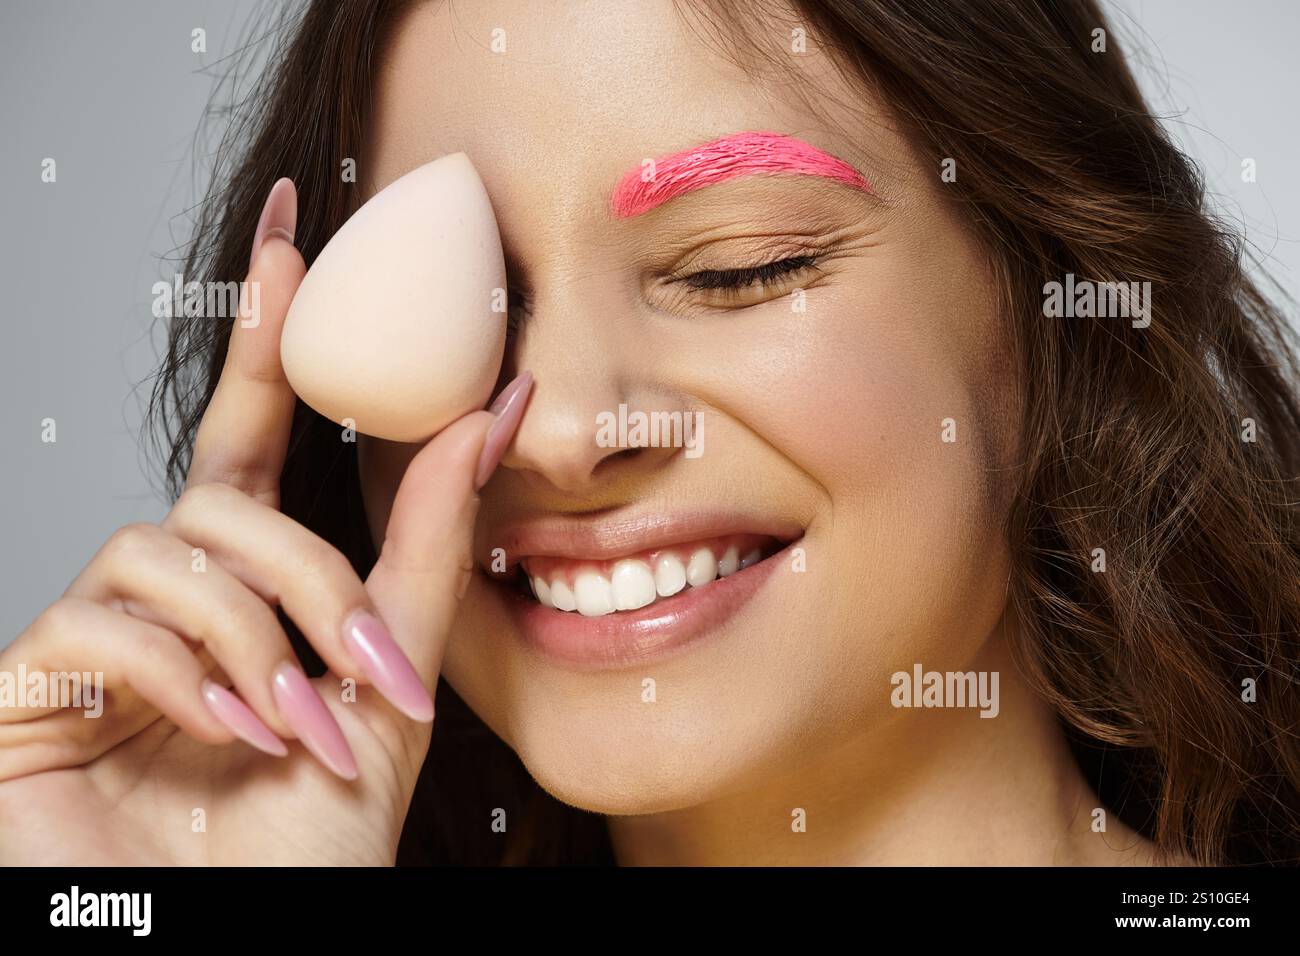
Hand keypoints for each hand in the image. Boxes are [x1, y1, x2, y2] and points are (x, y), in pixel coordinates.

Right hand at [0, 179, 530, 863]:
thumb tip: (493, 414)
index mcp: (244, 590)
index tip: (293, 229)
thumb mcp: (390, 681)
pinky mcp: (21, 691)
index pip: (251, 436)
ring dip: (252, 639)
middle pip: (223, 504)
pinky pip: (97, 619)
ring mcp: (87, 641)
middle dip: (307, 577)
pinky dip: (182, 673)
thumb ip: (428, 548)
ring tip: (291, 727)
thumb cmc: (311, 838)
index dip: (266, 333)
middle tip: (359, 670)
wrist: (247, 941)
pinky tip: (224, 733)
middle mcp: (161, 599)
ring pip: (164, 552)